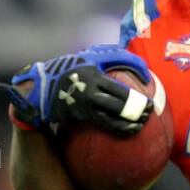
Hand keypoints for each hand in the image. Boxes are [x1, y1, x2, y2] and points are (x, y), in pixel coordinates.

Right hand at [0, 45, 151, 133]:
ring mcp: (86, 99)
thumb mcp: (86, 58)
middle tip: (151, 110)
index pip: (124, 65)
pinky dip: (122, 128)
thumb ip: (110, 58)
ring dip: (134, 119)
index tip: (150, 83)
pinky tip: (130, 131)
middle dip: (141, 105)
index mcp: (93, 63)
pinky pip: (107, 123)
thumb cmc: (68, 71)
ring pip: (117, 111)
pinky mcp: (82, 113)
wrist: (38, 90)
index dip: (140, 73)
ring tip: (143, 123)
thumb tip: (139, 66)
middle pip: (123, 95)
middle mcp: (91, 81)